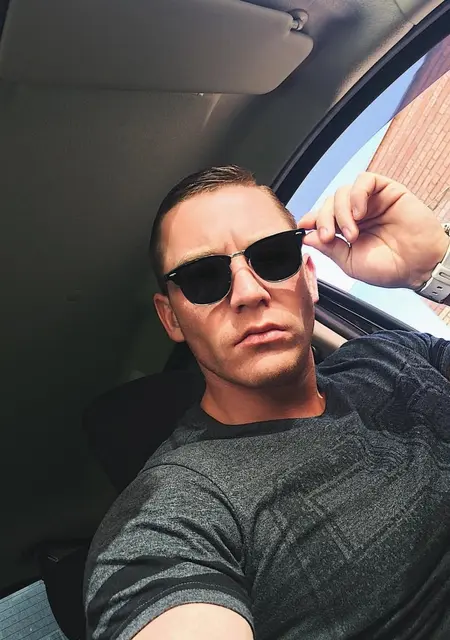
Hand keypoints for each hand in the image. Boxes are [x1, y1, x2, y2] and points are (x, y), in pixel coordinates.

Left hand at [297, 172, 449, 289]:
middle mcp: (357, 213)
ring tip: (352, 233)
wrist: (418, 266)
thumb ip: (329, 248)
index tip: (303, 227)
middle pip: (329, 203)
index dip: (312, 219)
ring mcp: (371, 202)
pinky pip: (364, 180)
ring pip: (343, 192)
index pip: (323, 217)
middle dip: (324, 219)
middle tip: (330, 237)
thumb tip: (306, 237)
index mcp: (346, 230)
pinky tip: (359, 213)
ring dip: (341, 212)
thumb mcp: (350, 262)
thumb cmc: (389, 267)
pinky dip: (356, 195)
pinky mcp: (387, 191)